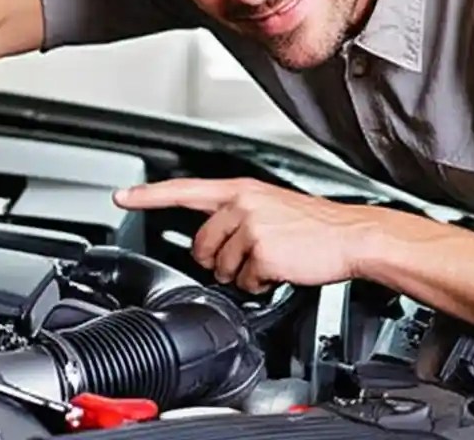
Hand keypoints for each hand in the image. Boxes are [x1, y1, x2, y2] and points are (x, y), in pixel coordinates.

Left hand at [113, 177, 381, 292]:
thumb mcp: (271, 206)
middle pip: (200, 244)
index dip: (149, 195)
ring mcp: (250, 226)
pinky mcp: (261, 250)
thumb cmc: (316, 226)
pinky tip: (279, 270)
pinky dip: (259, 284)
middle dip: (217, 260)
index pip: (184, 190)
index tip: (123, 196)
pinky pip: (244, 281)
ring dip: (242, 274)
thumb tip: (214, 241)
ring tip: (271, 261)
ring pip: (222, 267)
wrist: (350, 236)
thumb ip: (236, 215)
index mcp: (241, 190)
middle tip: (247, 258)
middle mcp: (242, 203)